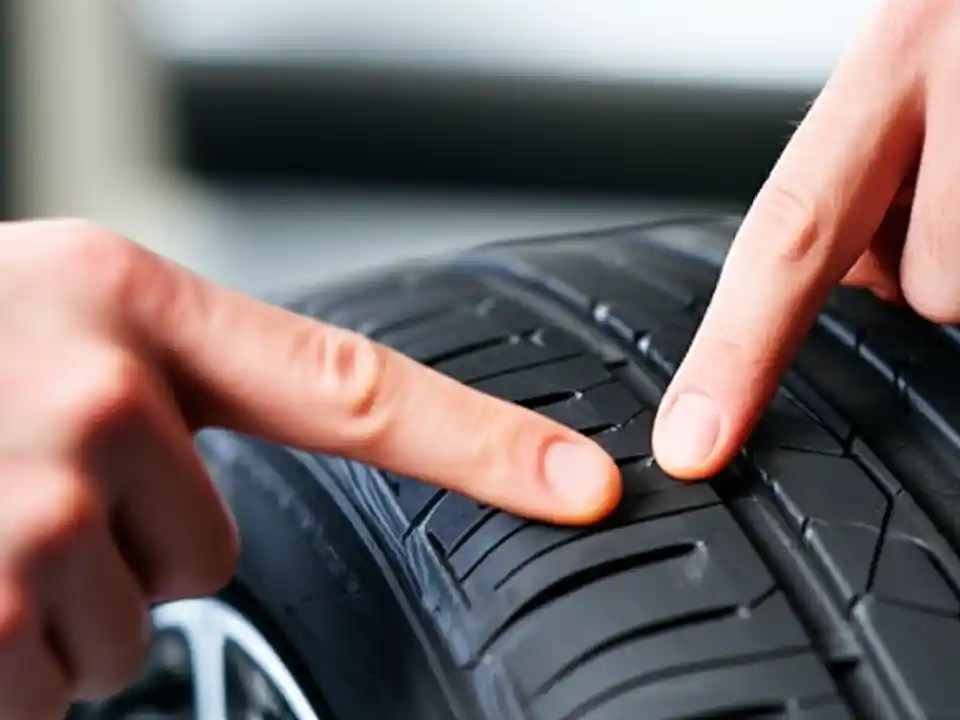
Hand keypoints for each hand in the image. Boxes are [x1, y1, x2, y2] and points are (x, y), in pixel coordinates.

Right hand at [0, 220, 619, 717]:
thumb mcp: (44, 309)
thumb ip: (163, 370)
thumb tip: (219, 454)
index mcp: (128, 303)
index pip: (351, 388)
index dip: (483, 446)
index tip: (584, 483)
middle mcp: (101, 396)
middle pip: (219, 543)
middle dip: (139, 541)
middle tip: (29, 480)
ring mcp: (40, 506)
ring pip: (141, 619)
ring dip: (64, 596)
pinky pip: (61, 679)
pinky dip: (11, 653)